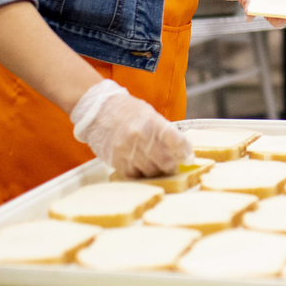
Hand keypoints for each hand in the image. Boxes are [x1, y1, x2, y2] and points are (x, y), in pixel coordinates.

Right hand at [69, 79, 187, 176]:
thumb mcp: (149, 114)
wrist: (97, 111)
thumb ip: (163, 130)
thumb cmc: (126, 111)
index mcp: (152, 122)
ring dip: (156, 171)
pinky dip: (140, 173)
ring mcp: (127, 150)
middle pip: (165, 162)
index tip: (188, 157)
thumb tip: (181, 148)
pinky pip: (134, 174)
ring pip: (150, 171)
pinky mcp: (116, 161)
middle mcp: (140, 137)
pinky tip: (141, 167)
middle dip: (171, 166)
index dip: (185, 151)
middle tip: (172, 166)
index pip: (176, 141)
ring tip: (157, 167)